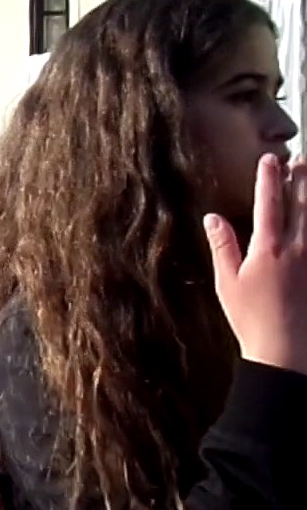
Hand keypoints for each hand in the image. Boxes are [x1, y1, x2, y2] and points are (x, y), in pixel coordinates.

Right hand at [206, 154, 306, 373]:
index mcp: (268, 248)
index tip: (270, 159)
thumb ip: (222, 246)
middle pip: (302, 203)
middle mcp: (298, 247)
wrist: (287, 351)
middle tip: (301, 159)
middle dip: (301, 178)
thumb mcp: (227, 283)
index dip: (269, 178)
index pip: (269, 203)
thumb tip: (212, 218)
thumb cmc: (253, 320)